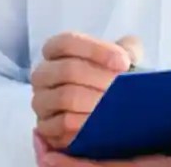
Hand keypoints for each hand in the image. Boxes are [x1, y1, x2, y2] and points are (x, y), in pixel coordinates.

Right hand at [31, 33, 141, 149]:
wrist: (106, 107)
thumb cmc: (110, 75)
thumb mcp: (121, 55)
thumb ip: (127, 48)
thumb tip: (130, 56)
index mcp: (56, 50)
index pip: (67, 42)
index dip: (97, 50)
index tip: (124, 62)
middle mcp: (43, 73)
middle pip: (68, 70)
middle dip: (100, 78)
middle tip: (124, 88)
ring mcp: (41, 100)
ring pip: (65, 97)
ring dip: (96, 102)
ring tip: (117, 105)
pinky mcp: (44, 126)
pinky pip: (62, 125)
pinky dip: (86, 124)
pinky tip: (103, 123)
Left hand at [34, 108, 170, 166]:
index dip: (70, 162)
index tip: (45, 149)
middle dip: (62, 159)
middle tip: (37, 139)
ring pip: (99, 166)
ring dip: (73, 156)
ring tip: (50, 138)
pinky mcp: (146, 164)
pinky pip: (111, 163)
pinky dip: (90, 155)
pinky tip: (82, 137)